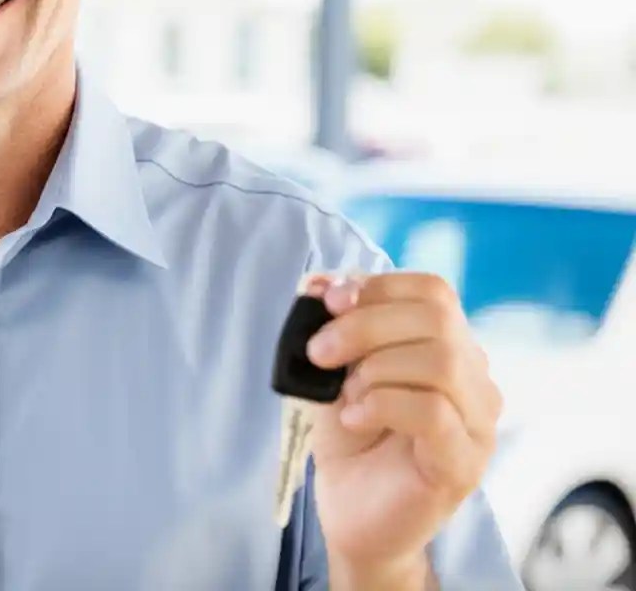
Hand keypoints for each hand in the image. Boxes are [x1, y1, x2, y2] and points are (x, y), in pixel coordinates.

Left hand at [301, 272, 502, 580]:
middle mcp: (475, 378)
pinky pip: (434, 412)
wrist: (353, 514)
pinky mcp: (465, 462)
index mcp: (448, 347)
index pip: (434, 293)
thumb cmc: (351, 441)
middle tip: (319, 352)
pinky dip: (383, 405)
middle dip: (365, 325)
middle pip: (436, 320)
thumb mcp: (334, 374)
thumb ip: (333, 330)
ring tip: (346, 395)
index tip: (329, 300)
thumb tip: (318, 283)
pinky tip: (356, 419)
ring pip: (441, 362)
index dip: (379, 287)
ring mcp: (477, 422)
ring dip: (376, 368)